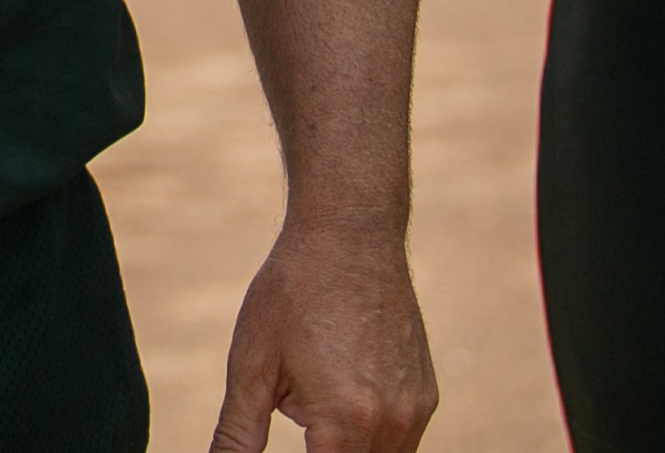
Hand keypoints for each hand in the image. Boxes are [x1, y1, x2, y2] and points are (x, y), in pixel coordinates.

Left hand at [210, 219, 435, 452]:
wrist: (350, 234)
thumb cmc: (292, 293)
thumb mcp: (251, 366)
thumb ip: (238, 435)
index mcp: (345, 423)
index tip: (291, 436)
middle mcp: (391, 425)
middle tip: (297, 406)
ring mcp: (415, 411)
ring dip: (344, 450)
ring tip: (314, 394)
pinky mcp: (426, 396)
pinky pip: (400, 440)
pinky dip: (369, 436)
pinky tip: (338, 392)